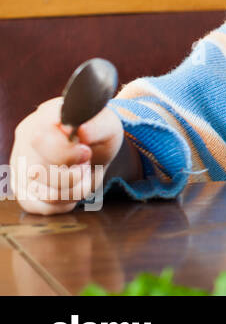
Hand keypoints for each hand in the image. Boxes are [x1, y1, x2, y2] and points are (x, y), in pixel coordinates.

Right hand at [9, 96, 123, 214]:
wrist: (95, 146)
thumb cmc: (99, 133)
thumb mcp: (108, 125)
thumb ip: (97, 127)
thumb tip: (81, 131)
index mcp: (44, 116)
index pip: (40, 137)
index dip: (67, 152)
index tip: (86, 151)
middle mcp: (25, 139)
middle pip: (39, 170)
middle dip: (74, 174)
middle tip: (85, 163)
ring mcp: (20, 164)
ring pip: (42, 192)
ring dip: (73, 189)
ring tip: (80, 174)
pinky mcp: (22, 186)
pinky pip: (38, 206)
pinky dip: (64, 203)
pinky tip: (74, 189)